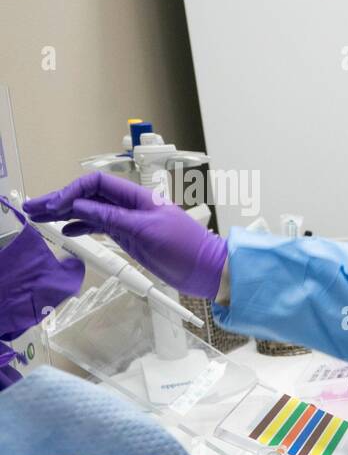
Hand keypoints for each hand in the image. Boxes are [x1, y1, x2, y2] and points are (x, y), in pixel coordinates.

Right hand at [25, 171, 227, 298]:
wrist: (206, 270)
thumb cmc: (186, 248)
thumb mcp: (144, 231)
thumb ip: (110, 219)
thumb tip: (80, 207)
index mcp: (137, 197)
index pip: (97, 185)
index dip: (73, 191)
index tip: (54, 204)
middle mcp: (131, 207)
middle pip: (90, 197)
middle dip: (61, 200)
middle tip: (34, 208)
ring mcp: (129, 222)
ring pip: (91, 213)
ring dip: (67, 214)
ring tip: (43, 219)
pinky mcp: (131, 237)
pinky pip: (101, 228)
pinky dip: (82, 228)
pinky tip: (67, 231)